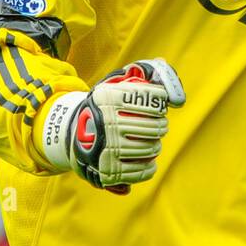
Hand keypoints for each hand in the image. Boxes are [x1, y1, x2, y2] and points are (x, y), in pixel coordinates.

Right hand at [36, 58, 184, 193]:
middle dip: (160, 125)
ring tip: (150, 140)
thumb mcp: (116, 84)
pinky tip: (146, 159)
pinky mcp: (108, 170)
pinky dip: (149, 165)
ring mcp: (106, 147)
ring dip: (155, 144)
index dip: (160, 102)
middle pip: (155, 126)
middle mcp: (106, 121)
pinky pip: (143, 170)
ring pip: (151, 147)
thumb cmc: (105, 106)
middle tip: (157, 125)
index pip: (153, 98)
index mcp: (109, 97)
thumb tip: (170, 84)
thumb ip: (143, 74)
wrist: (74, 133)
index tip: (157, 105)